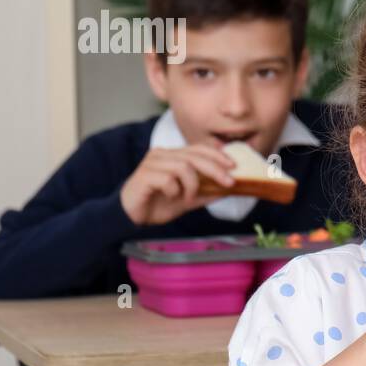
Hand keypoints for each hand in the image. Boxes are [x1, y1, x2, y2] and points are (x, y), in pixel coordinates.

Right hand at [120, 145, 236, 225]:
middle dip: (215, 169)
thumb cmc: (157, 204)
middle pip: (195, 156)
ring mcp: (152, 163)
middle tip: (229, 182)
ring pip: (183, 167)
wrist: (132, 217)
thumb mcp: (189, 199)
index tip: (234, 166)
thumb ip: (207, 193)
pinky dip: (175, 191)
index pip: (199, 149)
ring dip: (192, 186)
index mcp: (173, 156)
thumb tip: (229, 189)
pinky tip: (171, 197)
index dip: (217, 155)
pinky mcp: (144, 175)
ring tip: (187, 198)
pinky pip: (168, 179)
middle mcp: (162, 155)